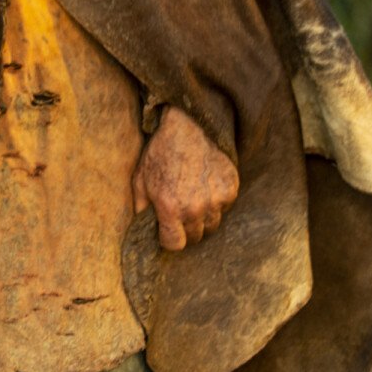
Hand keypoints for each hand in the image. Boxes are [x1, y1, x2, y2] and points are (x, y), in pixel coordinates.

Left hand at [132, 105, 239, 249]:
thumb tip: (140, 230)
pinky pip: (225, 208)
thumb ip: (140, 209)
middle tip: (180, 211)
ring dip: (203, 218)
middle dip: (186, 229)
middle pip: (195, 237)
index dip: (169, 239)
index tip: (168, 229)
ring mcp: (216, 200)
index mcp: (170, 208)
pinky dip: (217, 202)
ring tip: (194, 198)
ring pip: (212, 225)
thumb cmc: (161, 152)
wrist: (189, 126)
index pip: (175, 245)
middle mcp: (195, 208)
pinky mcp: (231, 189)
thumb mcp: (140, 180)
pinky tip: (206, 186)